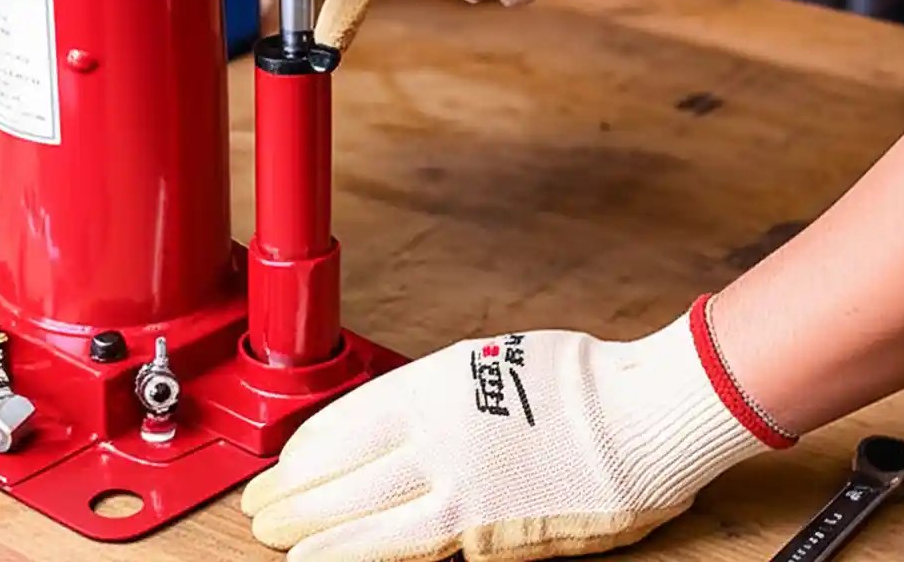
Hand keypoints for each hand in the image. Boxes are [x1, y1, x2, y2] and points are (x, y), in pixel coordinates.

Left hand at [242, 301, 780, 560]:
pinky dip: (359, 558)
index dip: (304, 453)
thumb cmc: (584, 383)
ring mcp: (453, 483)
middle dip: (291, 496)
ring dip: (311, 534)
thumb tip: (408, 422)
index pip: (343, 423)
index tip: (282, 467)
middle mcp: (431, 432)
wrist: (644, 413)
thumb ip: (442, 395)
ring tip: (277, 542)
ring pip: (359, 517)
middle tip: (259, 510)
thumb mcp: (494, 361)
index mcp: (432, 384)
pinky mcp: (480, 529)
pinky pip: (405, 549)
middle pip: (339, 473)